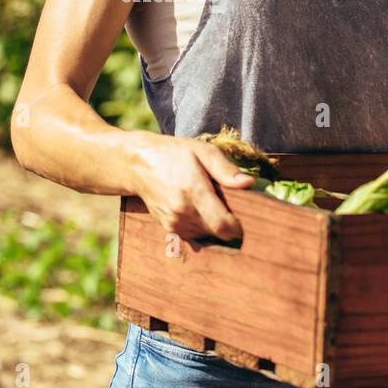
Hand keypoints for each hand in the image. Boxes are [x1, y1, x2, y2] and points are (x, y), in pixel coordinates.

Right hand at [128, 133, 250, 240]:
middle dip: (229, 222)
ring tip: (210, 201)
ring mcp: (174, 222)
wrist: (138, 164)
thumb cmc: (174, 154)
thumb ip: (226, 170)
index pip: (223, 225)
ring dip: (215, 224)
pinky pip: (195, 234)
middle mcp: (182, 212)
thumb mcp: (203, 152)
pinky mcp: (169, 228)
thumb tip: (249, 184)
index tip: (248, 216)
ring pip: (207, 235)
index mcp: (193, 191)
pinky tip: (199, 207)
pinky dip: (202, 225)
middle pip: (218, 232)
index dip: (239, 226)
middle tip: (229, 203)